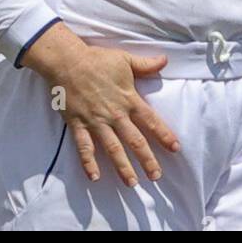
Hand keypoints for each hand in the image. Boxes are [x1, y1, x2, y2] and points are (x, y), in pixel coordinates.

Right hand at [22, 23, 179, 185]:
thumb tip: (164, 60)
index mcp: (128, 99)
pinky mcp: (78, 123)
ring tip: (132, 183)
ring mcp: (95, 120)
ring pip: (112, 148)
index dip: (164, 135)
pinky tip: (94, 176)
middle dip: (147, 160)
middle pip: (134, 140)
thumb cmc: (96, 59)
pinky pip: (84, 146)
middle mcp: (114, 114)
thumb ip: (145, 64)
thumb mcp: (124, 59)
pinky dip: (88, 162)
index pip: (151, 120)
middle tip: (156, 177)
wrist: (66, 60)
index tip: (175, 149)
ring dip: (123, 166)